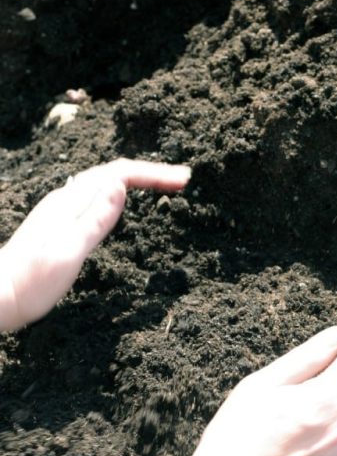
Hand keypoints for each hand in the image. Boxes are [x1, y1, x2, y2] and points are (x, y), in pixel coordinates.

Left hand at [0, 158, 190, 330]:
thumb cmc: (32, 282)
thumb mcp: (69, 252)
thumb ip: (95, 219)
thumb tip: (120, 186)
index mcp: (71, 202)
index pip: (119, 174)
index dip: (154, 174)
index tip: (184, 180)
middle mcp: (66, 200)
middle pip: (114, 173)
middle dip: (151, 173)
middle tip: (183, 180)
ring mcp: (63, 211)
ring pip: (105, 183)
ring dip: (137, 181)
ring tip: (164, 186)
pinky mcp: (62, 225)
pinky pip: (98, 198)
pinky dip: (120, 195)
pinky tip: (125, 205)